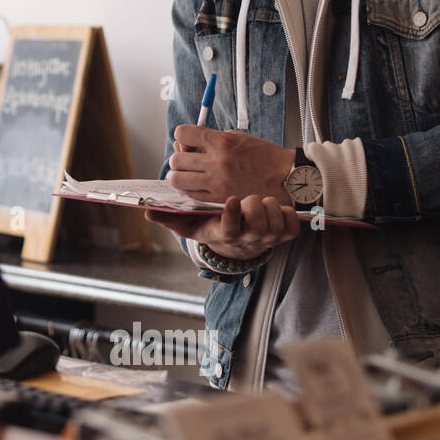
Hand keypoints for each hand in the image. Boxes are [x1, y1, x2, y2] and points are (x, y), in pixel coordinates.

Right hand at [146, 195, 300, 261]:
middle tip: (248, 196)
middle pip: (257, 222)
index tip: (233, 199)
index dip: (233, 215)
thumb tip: (147, 212)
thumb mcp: (192, 225)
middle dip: (253, 205)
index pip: (231, 227)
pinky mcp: (286, 235)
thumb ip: (171, 218)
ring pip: (275, 218)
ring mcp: (269, 238)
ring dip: (269, 205)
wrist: (241, 243)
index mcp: (226, 234)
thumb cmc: (214, 227)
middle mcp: (248, 239)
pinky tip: (277, 207)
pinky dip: (287, 212)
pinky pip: (292, 222)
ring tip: (261, 199)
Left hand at [167, 125, 294, 205]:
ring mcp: (216, 182)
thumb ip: (213, 138)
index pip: (183, 134)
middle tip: (186, 160)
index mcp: (222, 142)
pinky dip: (188, 189)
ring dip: (178, 176)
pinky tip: (196, 185)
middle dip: (178, 159)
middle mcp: (216, 162)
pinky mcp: (218, 198)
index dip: (182, 136)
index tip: (187, 140)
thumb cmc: (265, 156)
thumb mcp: (239, 137)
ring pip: (177, 179)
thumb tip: (189, 141)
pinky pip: (190, 194)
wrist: (285, 178)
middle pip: (176, 160)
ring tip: (187, 174)